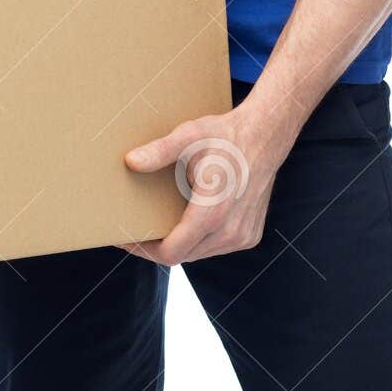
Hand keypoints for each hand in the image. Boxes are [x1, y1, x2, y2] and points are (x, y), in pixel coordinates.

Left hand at [120, 103, 282, 265]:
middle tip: (136, 228)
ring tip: (158, 224)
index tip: (125, 238)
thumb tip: (130, 161)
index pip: (170, 252)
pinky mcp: (250, 235)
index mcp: (212, 213)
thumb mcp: (189, 136)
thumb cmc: (226, 135)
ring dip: (179, 243)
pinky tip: (188, 219)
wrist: (266, 136)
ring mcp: (242, 236)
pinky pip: (215, 246)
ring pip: (199, 253)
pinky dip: (199, 239)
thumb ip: (159, 151)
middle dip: (156, 246)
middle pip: (182, 255)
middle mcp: (230, 231)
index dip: (144, 250)